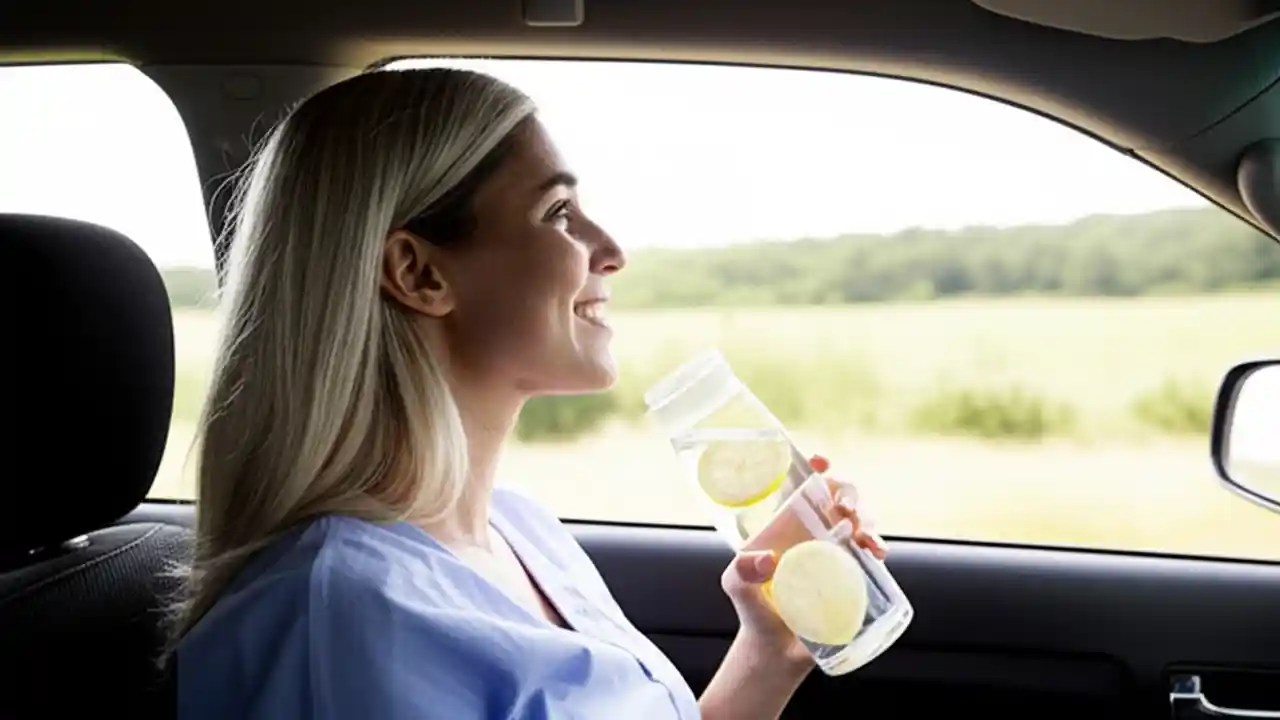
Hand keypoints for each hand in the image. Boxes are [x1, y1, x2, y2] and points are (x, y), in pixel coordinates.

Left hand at [719, 454, 887, 668]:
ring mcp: (834, 550)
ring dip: (868, 517)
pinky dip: (878, 544)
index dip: (812, 466)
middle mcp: (812, 530)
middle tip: (846, 509)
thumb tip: (769, 559)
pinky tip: (877, 553)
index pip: (800, 484)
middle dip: (848, 491)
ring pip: (859, 519)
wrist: (778, 650)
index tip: (821, 460)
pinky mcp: (851, 572)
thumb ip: (740, 573)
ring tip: (863, 535)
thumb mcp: (737, 586)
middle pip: (837, 496)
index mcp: (785, 522)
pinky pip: (870, 550)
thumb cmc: (754, 611)